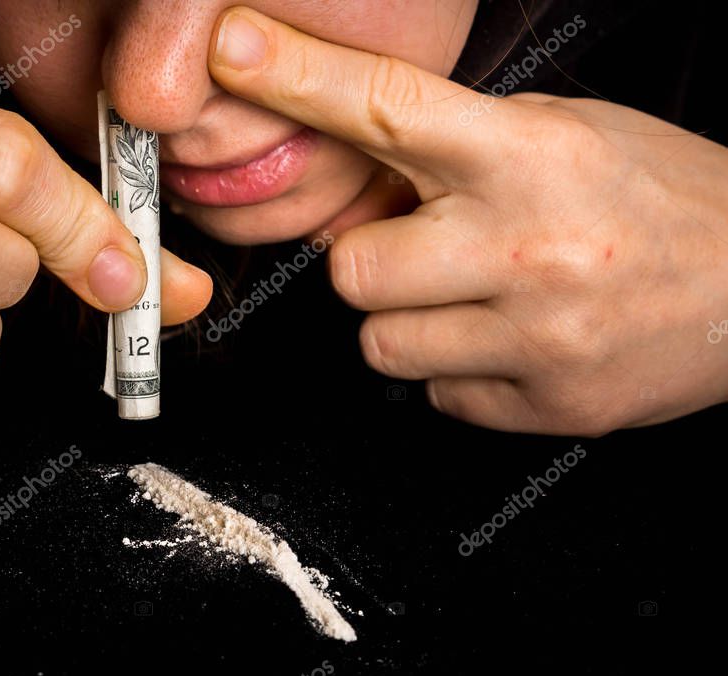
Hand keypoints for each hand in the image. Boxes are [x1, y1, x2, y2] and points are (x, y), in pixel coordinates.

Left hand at [209, 8, 727, 434]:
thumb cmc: (661, 199)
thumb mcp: (562, 135)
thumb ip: (456, 147)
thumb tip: (352, 156)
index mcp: (529, 155)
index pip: (388, 107)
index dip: (299, 77)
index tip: (235, 51)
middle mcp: (528, 245)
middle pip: (351, 268)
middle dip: (368, 261)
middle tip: (420, 247)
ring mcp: (538, 336)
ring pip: (381, 344)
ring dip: (408, 320)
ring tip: (471, 296)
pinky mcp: (546, 405)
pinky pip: (436, 395)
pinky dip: (456, 369)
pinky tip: (506, 337)